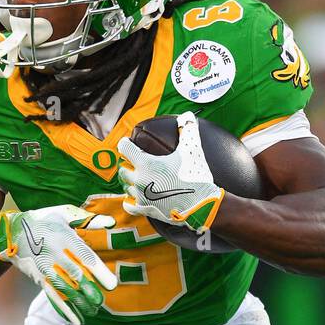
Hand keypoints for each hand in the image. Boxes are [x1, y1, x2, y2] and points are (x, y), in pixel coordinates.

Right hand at [0, 203, 116, 324]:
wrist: (11, 231)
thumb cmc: (43, 220)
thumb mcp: (64, 213)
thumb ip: (88, 219)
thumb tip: (110, 223)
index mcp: (64, 237)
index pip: (84, 256)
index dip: (98, 271)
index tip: (111, 284)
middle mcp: (55, 254)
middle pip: (75, 275)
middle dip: (89, 290)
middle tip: (101, 301)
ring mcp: (45, 268)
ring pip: (64, 288)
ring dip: (78, 302)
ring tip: (92, 311)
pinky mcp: (39, 278)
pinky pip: (53, 296)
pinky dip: (64, 309)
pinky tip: (75, 319)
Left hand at [117, 111, 224, 231]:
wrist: (201, 205)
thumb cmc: (195, 176)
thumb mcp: (192, 150)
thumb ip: (188, 130)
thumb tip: (188, 115)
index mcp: (146, 163)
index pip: (125, 149)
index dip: (126, 144)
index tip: (128, 143)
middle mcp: (140, 180)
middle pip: (123, 169)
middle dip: (127, 164)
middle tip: (133, 161)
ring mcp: (141, 196)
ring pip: (126, 187)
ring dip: (131, 182)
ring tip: (138, 178)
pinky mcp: (145, 210)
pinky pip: (129, 206)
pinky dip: (129, 201)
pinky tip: (132, 198)